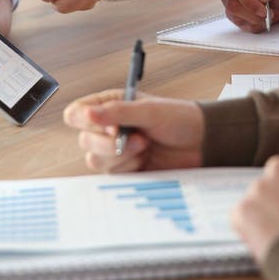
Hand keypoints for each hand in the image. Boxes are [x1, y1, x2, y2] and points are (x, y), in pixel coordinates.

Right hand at [63, 89, 203, 172]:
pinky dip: (129, 168)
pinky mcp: (125, 169)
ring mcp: (115, 149)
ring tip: (145, 147)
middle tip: (139, 138)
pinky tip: (145, 160)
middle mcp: (108, 127)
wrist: (201, 144)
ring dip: (122, 156)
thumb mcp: (149, 110)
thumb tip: (87, 113)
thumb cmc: (179, 118)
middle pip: (84, 140)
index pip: (76, 113)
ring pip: (95, 159)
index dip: (86, 121)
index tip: (111, 126)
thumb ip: (117, 112)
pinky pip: (112, 174)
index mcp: (109, 105)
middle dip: (110, 143)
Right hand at [221, 0, 278, 31]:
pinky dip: (252, 24)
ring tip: (267, 16)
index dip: (248, 1)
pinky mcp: (230, 10)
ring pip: (234, 14)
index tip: (263, 11)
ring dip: (254, 20)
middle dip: (252, 14)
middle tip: (268, 15)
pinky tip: (261, 18)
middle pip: (232, 3)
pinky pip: (238, 22)